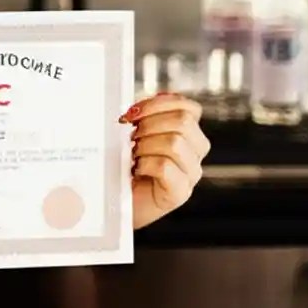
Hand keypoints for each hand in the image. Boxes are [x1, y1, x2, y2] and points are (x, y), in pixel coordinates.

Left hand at [121, 93, 210, 229]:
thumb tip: (132, 108)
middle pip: (183, 121)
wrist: (113, 203)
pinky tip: (135, 170)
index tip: (133, 112)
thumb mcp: (131, 136)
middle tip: (130, 136)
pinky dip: (145, 164)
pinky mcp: (180, 193)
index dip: (159, 103)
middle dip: (149, 122)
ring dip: (145, 145)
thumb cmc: (121, 167)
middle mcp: (194, 154)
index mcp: (187, 135)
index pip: (189, 107)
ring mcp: (190, 174)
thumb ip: (140, 118)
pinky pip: (165, 166)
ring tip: (132, 155)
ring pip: (175, 142)